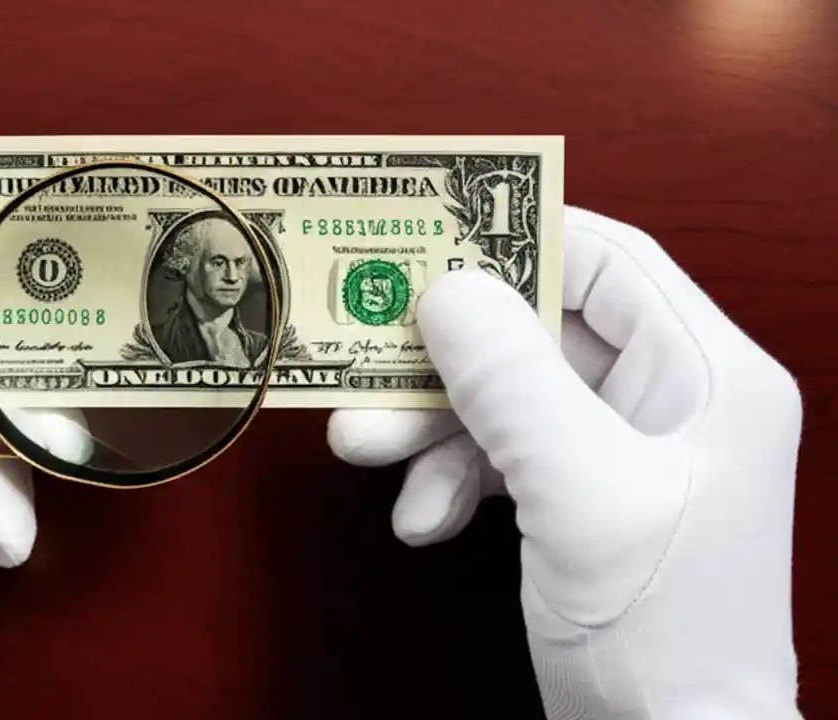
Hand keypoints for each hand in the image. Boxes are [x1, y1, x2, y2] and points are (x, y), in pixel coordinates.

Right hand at [329, 208, 803, 717]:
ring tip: (363, 455)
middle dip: (443, 360)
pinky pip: (502, 455)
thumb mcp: (581, 494)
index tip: (422, 238)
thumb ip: (512, 382)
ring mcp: (621, 451)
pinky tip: (424, 522)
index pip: (607, 261)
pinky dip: (451, 478)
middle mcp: (668, 399)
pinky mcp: (580, 496)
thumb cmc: (659, 629)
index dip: (515, 238)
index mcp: (705, 375)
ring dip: (430, 426)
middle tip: (362, 372)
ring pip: (505, 396)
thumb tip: (447, 288)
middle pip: (536, 334)